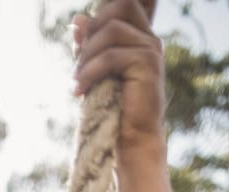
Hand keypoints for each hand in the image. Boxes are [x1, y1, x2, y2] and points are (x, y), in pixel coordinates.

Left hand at [72, 0, 163, 153]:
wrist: (132, 140)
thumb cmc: (113, 109)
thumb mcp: (96, 71)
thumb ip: (89, 45)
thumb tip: (78, 19)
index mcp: (140, 37)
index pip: (122, 4)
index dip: (98, 15)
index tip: (81, 44)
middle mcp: (150, 39)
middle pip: (119, 7)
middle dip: (92, 31)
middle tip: (78, 61)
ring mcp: (151, 51)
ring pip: (111, 31)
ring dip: (87, 55)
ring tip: (77, 81)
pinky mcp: (147, 66)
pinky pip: (110, 56)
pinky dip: (89, 72)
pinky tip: (79, 90)